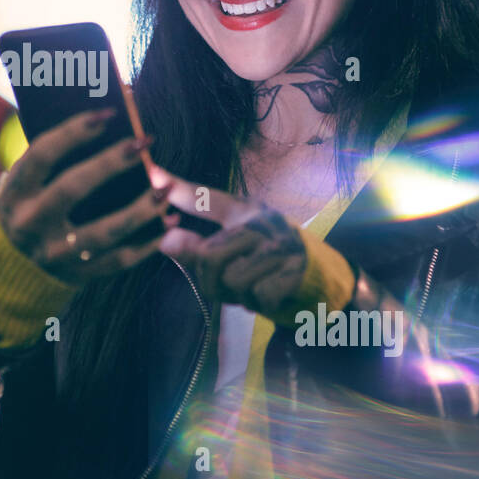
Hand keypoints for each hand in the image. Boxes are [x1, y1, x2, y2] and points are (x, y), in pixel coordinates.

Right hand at [0, 109, 178, 284]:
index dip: (73, 131)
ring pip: (103, 231)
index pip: (42, 155)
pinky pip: (119, 260)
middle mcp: (30, 224)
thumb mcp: (24, 185)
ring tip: (167, 188)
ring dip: (140, 209)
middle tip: (143, 142)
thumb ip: (51, 160)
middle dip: (110, 163)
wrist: (11, 272)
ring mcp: (54, 254)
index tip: (107, 112)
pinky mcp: (77, 275)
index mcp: (14, 194)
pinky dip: (149, 243)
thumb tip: (103, 120)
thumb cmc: (28, 209)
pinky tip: (169, 223)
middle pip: (72, 188)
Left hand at [154, 170, 307, 317]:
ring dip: (238, 296)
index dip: (178, 189)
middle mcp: (262, 222)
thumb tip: (165, 241)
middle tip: (229, 286)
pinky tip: (271, 296)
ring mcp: (280, 246)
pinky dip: (261, 305)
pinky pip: (258, 296)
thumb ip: (198, 246)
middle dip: (210, 281)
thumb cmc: (269, 263)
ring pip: (232, 279)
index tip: (152, 173)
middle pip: (209, 255)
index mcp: (245, 212)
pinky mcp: (296, 271)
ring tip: (253, 288)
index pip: (206, 198)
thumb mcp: (236, 250)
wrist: (325, 281)